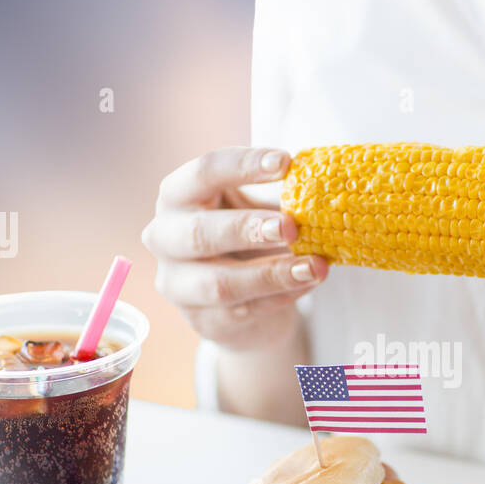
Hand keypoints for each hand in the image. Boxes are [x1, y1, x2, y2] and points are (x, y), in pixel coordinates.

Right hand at [141, 146, 328, 351]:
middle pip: (199, 232)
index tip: (285, 163)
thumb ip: (277, 199)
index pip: (202, 173)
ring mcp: (178, 284)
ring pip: (222, 283)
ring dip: (273, 274)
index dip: (242, 166)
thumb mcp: (254, 210)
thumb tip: (320, 186)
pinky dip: (282, 297)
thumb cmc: (246, 240)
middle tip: (291, 227)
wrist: (241, 301)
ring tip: (315, 266)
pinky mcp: (202, 321)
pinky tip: (308, 283)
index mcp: (177, 196)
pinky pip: (244, 310)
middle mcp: (165, 237)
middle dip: (247, 229)